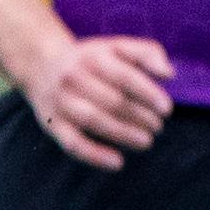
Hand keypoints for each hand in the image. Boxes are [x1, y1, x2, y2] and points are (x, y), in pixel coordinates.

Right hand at [16, 33, 178, 169]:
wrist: (40, 64)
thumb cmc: (91, 59)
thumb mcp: (116, 47)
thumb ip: (147, 53)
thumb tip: (169, 74)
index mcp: (93, 56)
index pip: (124, 76)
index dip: (147, 93)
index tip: (166, 109)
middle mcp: (74, 77)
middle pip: (111, 100)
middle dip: (140, 117)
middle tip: (158, 127)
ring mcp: (61, 102)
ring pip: (94, 120)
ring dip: (124, 134)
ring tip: (146, 142)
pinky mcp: (52, 124)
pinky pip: (73, 143)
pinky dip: (95, 156)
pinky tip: (118, 163)